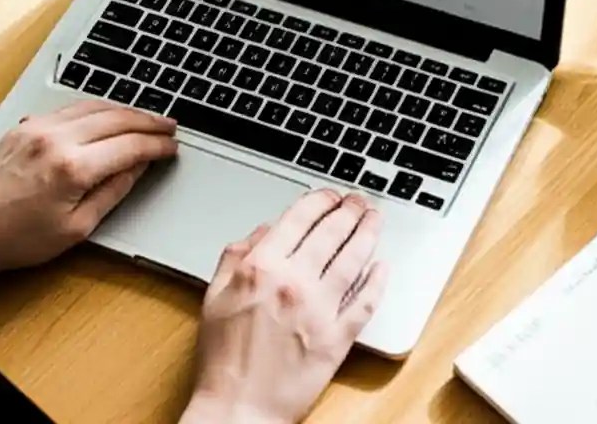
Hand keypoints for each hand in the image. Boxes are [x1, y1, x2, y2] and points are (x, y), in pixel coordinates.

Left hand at [0, 100, 177, 274]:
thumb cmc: (17, 239)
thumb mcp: (77, 227)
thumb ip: (113, 192)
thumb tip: (137, 168)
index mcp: (72, 168)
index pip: (130, 146)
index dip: (158, 146)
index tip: (172, 148)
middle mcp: (55, 139)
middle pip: (116, 118)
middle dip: (148, 121)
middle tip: (169, 127)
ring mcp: (36, 128)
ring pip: (94, 106)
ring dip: (125, 110)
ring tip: (145, 118)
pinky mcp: (24, 127)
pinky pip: (70, 108)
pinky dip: (96, 109)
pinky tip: (108, 115)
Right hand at [182, 190, 388, 423]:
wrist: (238, 409)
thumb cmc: (222, 359)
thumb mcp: (213, 298)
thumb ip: (234, 258)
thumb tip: (260, 232)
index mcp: (261, 268)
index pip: (299, 218)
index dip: (319, 199)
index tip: (329, 194)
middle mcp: (294, 283)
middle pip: (332, 232)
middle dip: (350, 209)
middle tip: (359, 200)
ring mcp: (320, 309)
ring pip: (354, 259)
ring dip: (368, 233)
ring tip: (374, 219)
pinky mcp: (338, 337)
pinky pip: (365, 302)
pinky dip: (378, 280)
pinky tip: (382, 265)